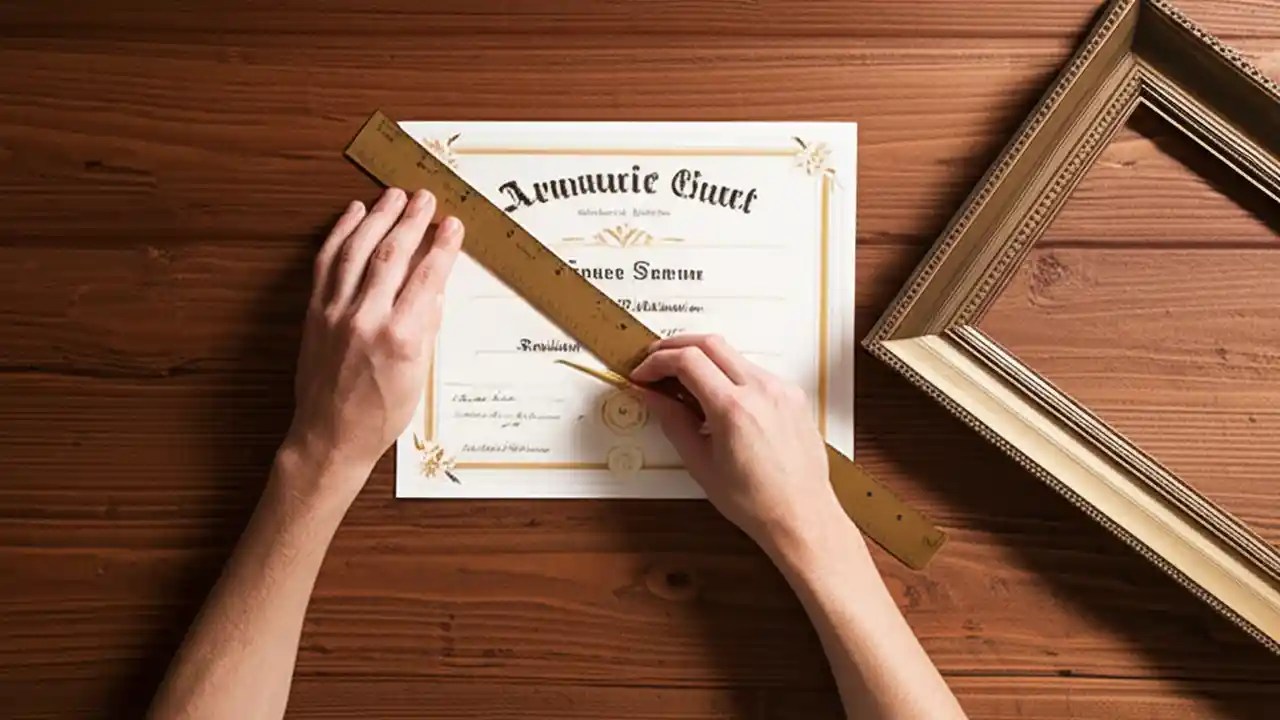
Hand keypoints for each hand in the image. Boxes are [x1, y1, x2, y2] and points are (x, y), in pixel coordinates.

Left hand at [283, 188, 463, 494]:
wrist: (331, 436)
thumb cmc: (381, 414)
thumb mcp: (419, 374)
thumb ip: (427, 326)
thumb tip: (436, 287)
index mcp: (401, 338)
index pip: (427, 278)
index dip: (442, 246)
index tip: (453, 224)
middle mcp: (367, 319)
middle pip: (392, 256)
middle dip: (411, 221)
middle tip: (425, 197)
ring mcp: (336, 313)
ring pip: (357, 251)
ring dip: (377, 218)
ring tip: (394, 195)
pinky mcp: (315, 313)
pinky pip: (327, 264)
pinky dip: (339, 234)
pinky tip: (353, 214)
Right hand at [632, 335, 855, 554]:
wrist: (800, 516)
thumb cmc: (757, 502)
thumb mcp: (701, 463)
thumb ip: (672, 421)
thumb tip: (652, 396)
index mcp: (734, 409)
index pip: (687, 359)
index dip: (657, 361)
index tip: (644, 373)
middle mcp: (762, 390)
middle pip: (709, 342)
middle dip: (675, 347)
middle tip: (656, 363)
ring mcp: (781, 389)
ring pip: (733, 353)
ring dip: (703, 359)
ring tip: (684, 384)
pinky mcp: (792, 395)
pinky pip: (754, 370)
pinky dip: (728, 373)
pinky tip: (717, 396)